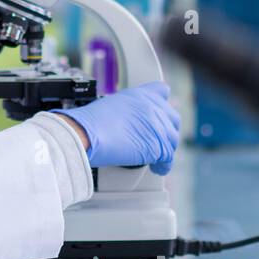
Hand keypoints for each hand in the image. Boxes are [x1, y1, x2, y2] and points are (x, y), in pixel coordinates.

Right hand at [53, 82, 180, 174]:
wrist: (86, 134)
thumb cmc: (89, 123)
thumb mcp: (109, 105)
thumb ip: (126, 111)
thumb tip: (126, 122)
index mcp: (140, 94)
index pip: (162, 90)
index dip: (161, 104)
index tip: (159, 114)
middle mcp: (152, 106)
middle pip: (173, 119)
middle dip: (167, 131)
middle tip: (157, 140)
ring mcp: (157, 126)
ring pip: (172, 140)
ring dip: (165, 150)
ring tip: (156, 159)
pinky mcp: (158, 146)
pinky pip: (168, 158)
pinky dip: (163, 165)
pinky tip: (157, 168)